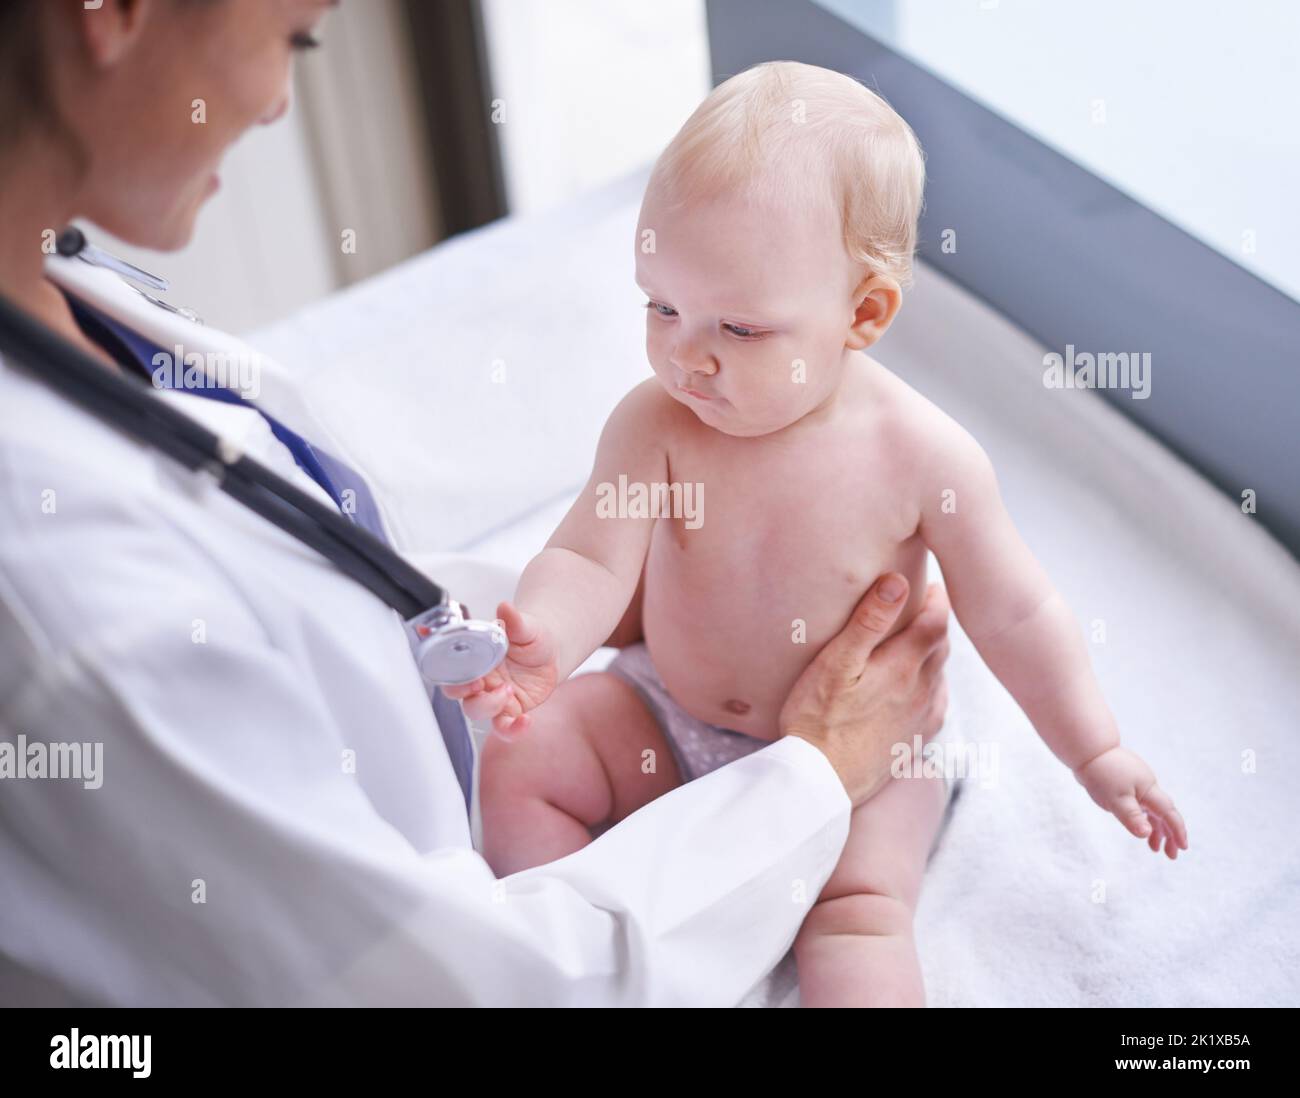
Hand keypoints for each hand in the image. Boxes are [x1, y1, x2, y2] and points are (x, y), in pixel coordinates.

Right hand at [440, 601, 557, 739]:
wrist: (550, 653)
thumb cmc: (532, 637)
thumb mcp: (526, 626)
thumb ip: (515, 620)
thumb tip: (505, 607)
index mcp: (474, 656)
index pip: (450, 666)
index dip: (450, 670)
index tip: (462, 668)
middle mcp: (478, 677)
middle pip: (456, 692)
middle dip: (463, 691)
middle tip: (481, 683)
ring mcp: (491, 696)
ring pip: (475, 711)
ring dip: (489, 705)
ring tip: (509, 691)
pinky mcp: (509, 711)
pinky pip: (504, 728)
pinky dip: (512, 730)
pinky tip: (526, 721)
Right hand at [779, 575, 951, 806]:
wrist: (822, 781)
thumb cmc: (818, 718)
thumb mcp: (836, 662)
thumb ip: (868, 622)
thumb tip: (898, 583)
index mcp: (905, 666)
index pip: (937, 621)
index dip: (936, 598)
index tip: (927, 585)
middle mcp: (923, 691)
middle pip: (942, 646)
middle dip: (935, 622)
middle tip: (919, 607)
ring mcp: (922, 719)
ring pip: (940, 675)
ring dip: (933, 654)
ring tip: (914, 643)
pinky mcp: (914, 741)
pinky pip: (936, 706)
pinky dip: (932, 687)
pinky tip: (918, 689)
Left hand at [1073, 746, 1188, 858]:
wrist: (1087, 751)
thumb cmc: (1101, 774)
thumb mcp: (1116, 799)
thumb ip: (1132, 817)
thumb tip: (1146, 834)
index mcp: (1149, 790)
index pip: (1169, 814)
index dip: (1177, 831)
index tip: (1183, 848)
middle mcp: (1148, 787)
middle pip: (1165, 814)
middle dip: (1170, 835)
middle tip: (1171, 855)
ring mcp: (1139, 784)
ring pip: (1153, 810)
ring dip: (1157, 828)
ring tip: (1154, 848)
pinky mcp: (1129, 783)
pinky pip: (1143, 804)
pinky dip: (1145, 817)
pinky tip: (1142, 826)